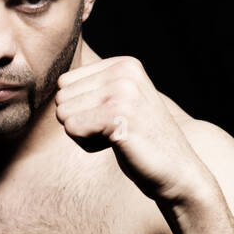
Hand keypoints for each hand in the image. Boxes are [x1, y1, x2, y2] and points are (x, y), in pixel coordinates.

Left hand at [55, 56, 204, 203]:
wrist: (176, 170)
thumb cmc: (141, 141)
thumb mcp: (120, 102)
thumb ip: (94, 88)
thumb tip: (58, 82)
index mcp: (124, 64)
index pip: (65, 82)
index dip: (80, 108)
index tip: (111, 119)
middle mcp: (124, 72)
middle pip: (62, 98)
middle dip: (79, 122)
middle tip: (112, 131)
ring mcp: (123, 92)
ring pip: (64, 114)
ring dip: (83, 135)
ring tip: (115, 137)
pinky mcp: (119, 116)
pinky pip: (73, 129)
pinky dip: (87, 145)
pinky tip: (115, 145)